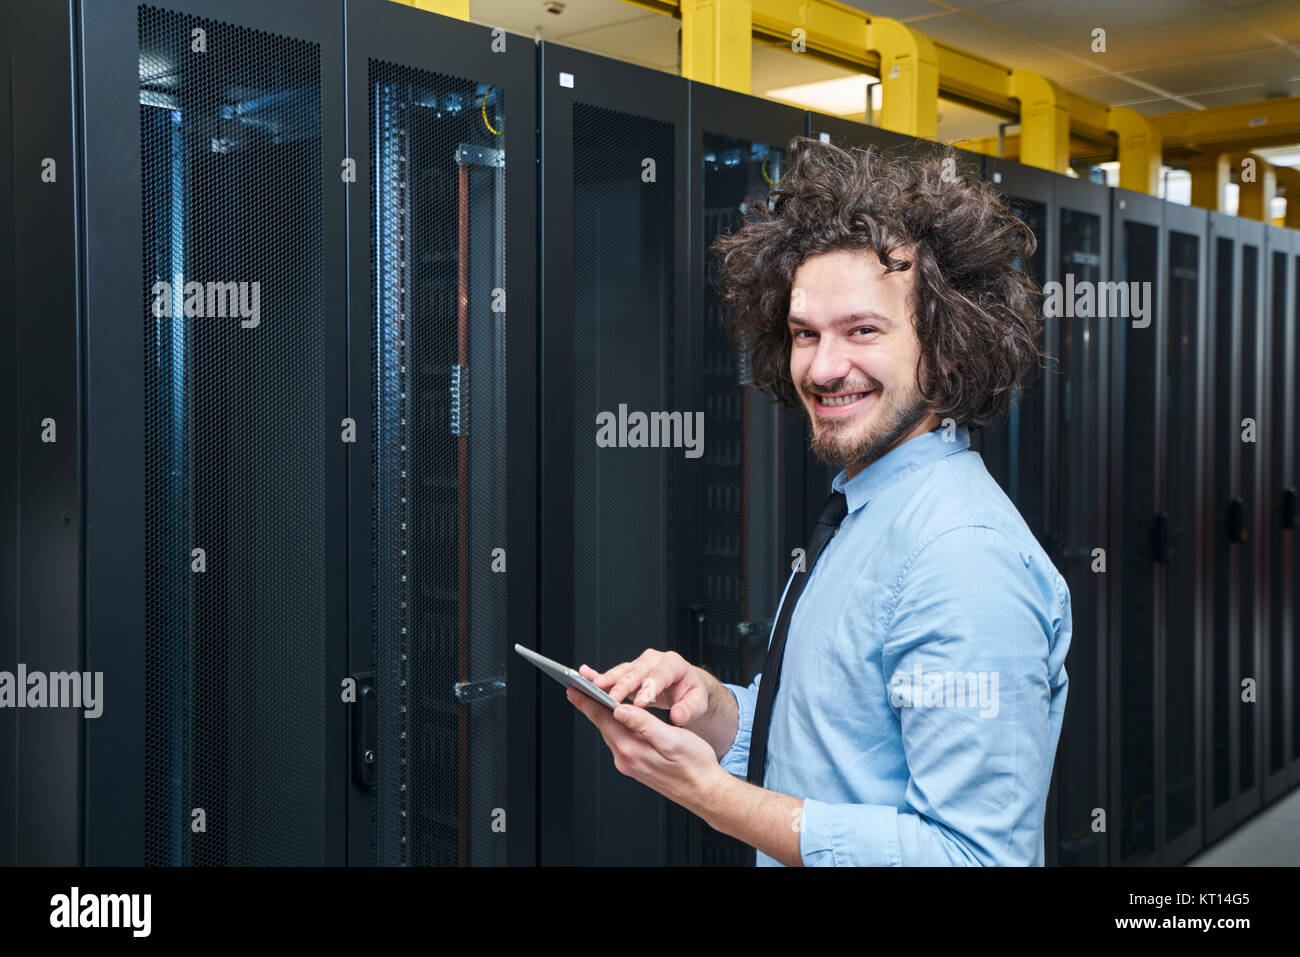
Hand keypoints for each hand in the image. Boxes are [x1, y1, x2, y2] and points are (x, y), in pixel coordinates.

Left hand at [565, 687, 726, 815]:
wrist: (704, 790)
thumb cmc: (694, 765)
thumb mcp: (670, 739)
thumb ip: (643, 724)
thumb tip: (620, 709)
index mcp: (631, 749)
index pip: (603, 720)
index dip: (587, 702)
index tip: (573, 689)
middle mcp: (626, 758)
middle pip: (603, 726)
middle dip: (591, 706)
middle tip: (578, 689)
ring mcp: (631, 764)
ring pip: (611, 733)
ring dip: (603, 716)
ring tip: (594, 699)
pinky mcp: (637, 766)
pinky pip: (620, 741)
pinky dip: (615, 726)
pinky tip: (618, 719)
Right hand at [577, 648, 708, 727]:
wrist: (687, 685)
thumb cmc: (692, 694)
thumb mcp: (697, 703)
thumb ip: (688, 709)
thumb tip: (678, 717)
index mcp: (674, 664)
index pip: (660, 675)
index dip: (649, 688)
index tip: (640, 703)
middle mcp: (654, 660)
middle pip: (636, 671)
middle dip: (623, 686)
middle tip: (612, 700)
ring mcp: (640, 665)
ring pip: (621, 672)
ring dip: (607, 681)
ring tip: (593, 689)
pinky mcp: (629, 672)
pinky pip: (613, 674)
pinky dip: (598, 675)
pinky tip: (585, 676)